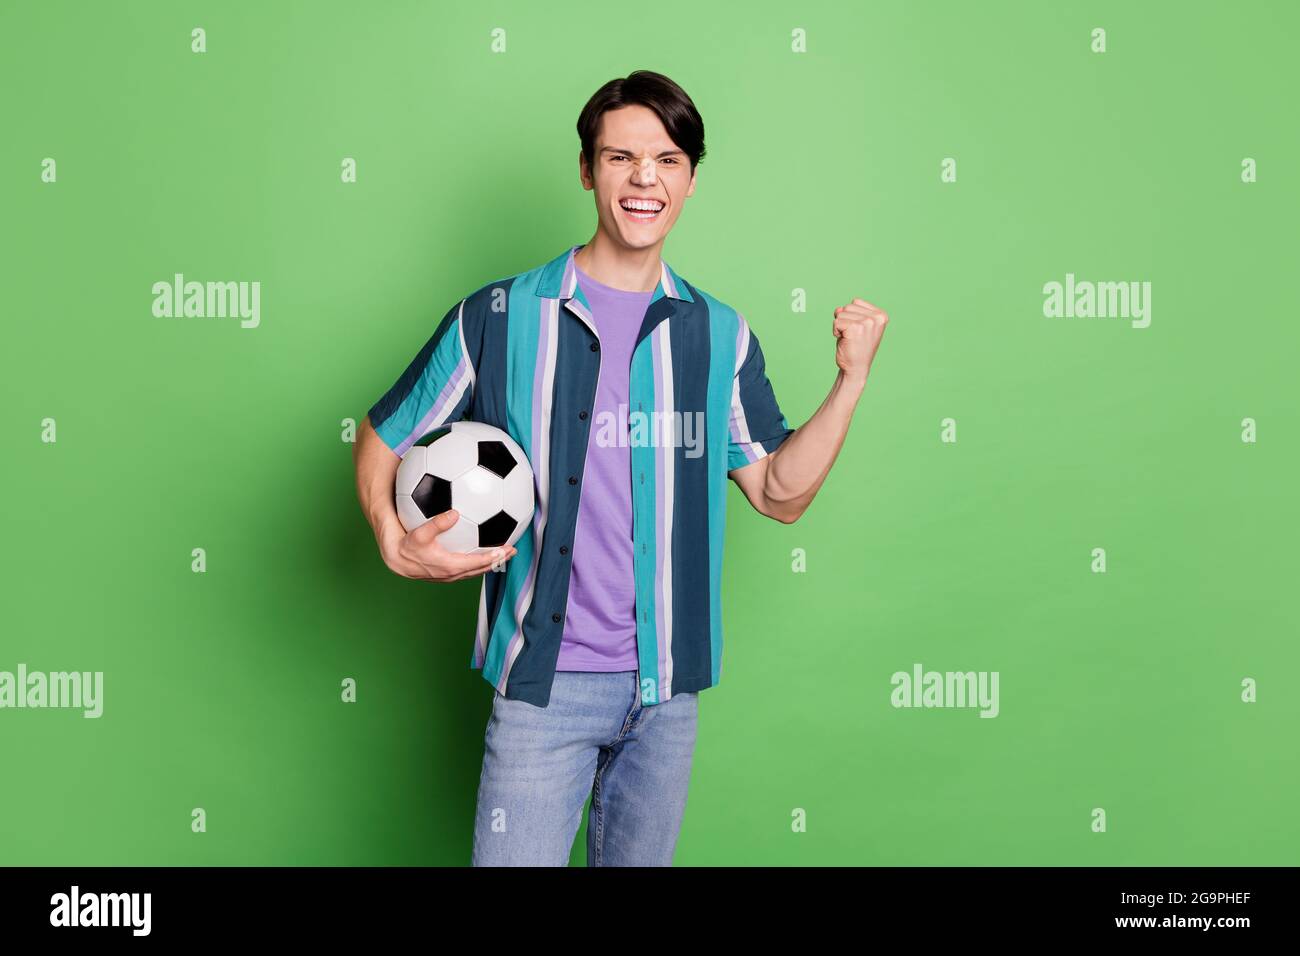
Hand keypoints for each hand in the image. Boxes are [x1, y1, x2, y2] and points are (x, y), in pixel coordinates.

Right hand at [383, 509, 516, 581]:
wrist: (396, 559)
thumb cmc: (408, 545)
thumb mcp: (421, 533)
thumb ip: (438, 523)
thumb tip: (454, 513)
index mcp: (451, 566)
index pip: (479, 562)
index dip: (495, 556)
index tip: (508, 549)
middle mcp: (453, 574)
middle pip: (482, 568)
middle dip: (498, 560)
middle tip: (513, 550)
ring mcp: (450, 575)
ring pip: (476, 570)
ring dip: (491, 562)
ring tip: (504, 553)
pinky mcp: (447, 572)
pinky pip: (468, 568)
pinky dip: (479, 562)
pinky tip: (483, 550)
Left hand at [833, 297, 888, 386]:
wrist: (856, 368)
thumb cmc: (856, 347)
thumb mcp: (857, 325)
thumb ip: (849, 313)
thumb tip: (838, 309)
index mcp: (881, 315)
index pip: (856, 302)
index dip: (851, 316)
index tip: (858, 331)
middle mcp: (876, 318)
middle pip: (848, 307)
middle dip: (845, 321)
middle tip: (852, 336)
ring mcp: (867, 322)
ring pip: (841, 313)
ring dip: (840, 327)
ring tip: (849, 339)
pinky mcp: (855, 328)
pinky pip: (836, 322)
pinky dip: (835, 331)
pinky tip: (844, 340)